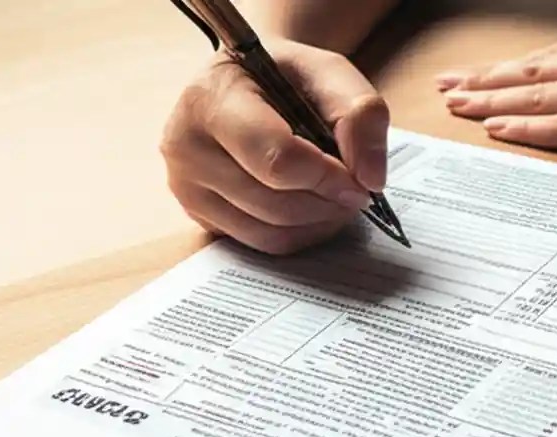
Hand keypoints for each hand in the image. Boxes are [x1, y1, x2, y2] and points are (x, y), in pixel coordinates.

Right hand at [162, 39, 388, 254]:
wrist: (244, 84)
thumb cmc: (284, 77)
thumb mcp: (328, 72)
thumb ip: (361, 114)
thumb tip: (371, 179)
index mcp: (211, 99)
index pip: (275, 160)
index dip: (327, 178)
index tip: (360, 182)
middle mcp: (185, 147)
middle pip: (273, 204)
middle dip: (327, 205)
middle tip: (355, 192)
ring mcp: (186, 187)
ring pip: (268, 233)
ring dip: (317, 224)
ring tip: (337, 199)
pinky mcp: (198, 215)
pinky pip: (260, 244)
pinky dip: (298, 235)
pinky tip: (313, 209)